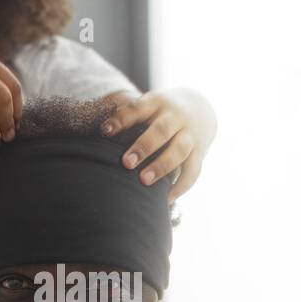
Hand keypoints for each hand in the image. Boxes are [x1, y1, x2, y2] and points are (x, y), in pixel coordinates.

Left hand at [99, 88, 217, 202]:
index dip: (122, 119)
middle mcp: (176, 117)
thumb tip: (100, 130)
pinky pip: (193, 171)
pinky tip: (166, 199)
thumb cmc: (161, 112)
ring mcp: (190, 134)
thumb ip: (127, 115)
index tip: (105, 132)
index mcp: (158, 102)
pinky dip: (180, 186)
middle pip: (161, 130)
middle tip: (126, 163)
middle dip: (144, 147)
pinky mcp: (200, 152)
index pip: (138, 108)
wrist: (201, 109)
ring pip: (179, 150)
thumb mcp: (148, 105)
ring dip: (162, 166)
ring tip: (144, 181)